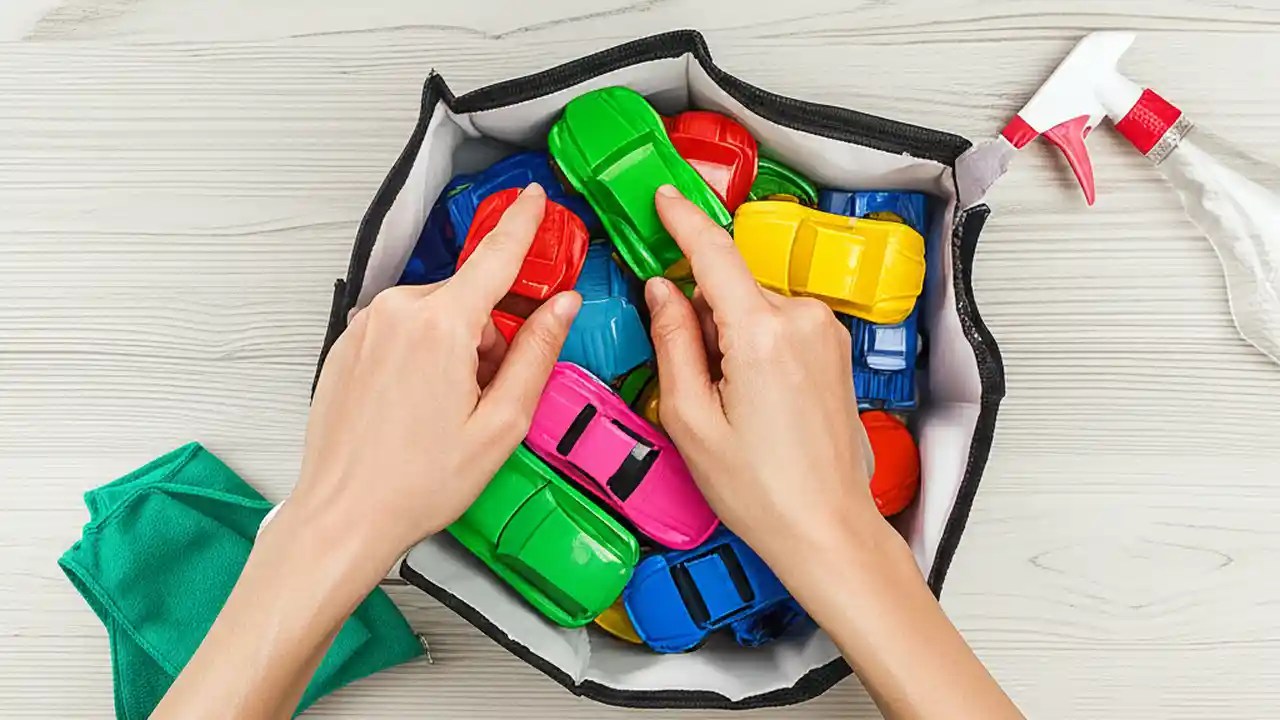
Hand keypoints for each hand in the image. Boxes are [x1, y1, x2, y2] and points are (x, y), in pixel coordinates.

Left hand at [283, 182, 580, 567]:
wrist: (343, 516)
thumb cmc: (416, 482)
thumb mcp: (501, 424)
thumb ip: (536, 353)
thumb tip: (562, 307)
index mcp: (440, 325)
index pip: (495, 256)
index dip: (521, 225)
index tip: (533, 198)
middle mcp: (397, 312)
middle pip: (468, 300)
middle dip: (488, 337)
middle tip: (484, 399)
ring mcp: (366, 327)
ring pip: (435, 317)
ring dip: (454, 350)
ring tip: (445, 412)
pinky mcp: (348, 344)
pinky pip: (402, 332)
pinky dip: (421, 358)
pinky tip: (416, 407)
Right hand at [644, 185, 879, 575]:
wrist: (827, 527)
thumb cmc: (761, 489)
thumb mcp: (690, 419)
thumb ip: (673, 340)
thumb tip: (663, 289)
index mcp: (761, 333)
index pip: (714, 252)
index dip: (683, 220)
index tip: (663, 197)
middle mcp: (801, 320)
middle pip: (730, 286)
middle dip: (700, 314)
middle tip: (694, 382)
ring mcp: (824, 333)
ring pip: (753, 306)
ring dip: (728, 334)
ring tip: (729, 403)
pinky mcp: (833, 348)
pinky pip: (778, 323)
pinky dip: (753, 344)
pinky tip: (752, 398)